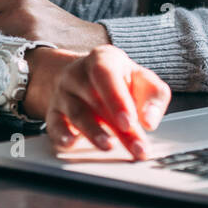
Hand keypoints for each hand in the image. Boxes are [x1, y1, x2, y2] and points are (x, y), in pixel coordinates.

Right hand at [23, 44, 170, 160]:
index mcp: (102, 60)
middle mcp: (78, 74)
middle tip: (136, 147)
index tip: (130, 122)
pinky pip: (54, 124)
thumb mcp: (141, 79)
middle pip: (96, 99)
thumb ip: (153, 96)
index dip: (116, 98)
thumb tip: (150, 120)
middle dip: (118, 127)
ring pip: (76, 113)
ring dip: (93, 132)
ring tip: (108, 146)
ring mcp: (64, 93)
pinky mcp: (54, 112)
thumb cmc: (118, 80)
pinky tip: (71, 142)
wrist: (84, 77)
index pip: (105, 74)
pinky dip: (61, 134)